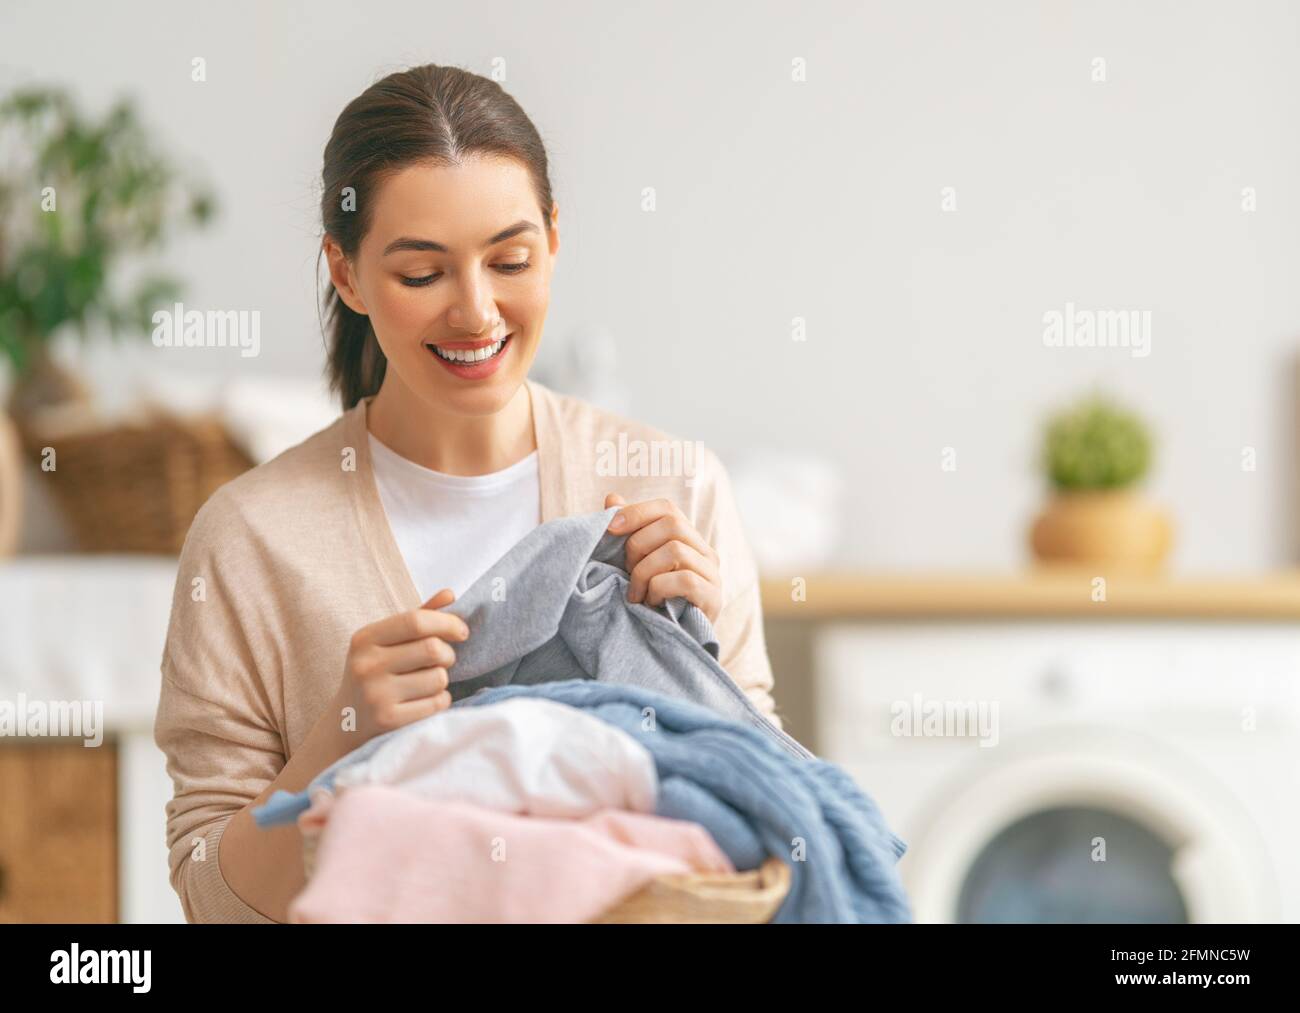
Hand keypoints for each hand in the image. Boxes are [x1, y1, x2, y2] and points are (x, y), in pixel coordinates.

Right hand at [335, 587, 469, 741]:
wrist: (346, 723)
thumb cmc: (375, 674)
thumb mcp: (386, 642)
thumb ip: (418, 616)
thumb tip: (450, 594)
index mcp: (365, 639)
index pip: (416, 621)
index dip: (447, 623)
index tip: (461, 632)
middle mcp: (366, 665)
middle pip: (432, 649)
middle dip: (448, 654)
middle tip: (444, 660)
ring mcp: (375, 695)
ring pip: (438, 678)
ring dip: (442, 680)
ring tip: (427, 683)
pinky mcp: (388, 720)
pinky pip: (437, 703)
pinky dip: (440, 701)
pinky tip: (424, 701)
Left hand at [604, 493, 722, 623]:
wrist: (670, 645)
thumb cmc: (651, 601)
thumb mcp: (635, 565)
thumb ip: (626, 534)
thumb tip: (612, 499)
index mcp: (687, 539)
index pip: (667, 508)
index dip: (637, 512)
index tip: (610, 528)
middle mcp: (705, 552)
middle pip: (672, 525)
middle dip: (638, 546)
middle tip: (626, 572)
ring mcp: (713, 574)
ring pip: (675, 551)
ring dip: (644, 572)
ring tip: (636, 593)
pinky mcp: (714, 597)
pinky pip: (685, 580)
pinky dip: (659, 590)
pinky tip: (651, 603)